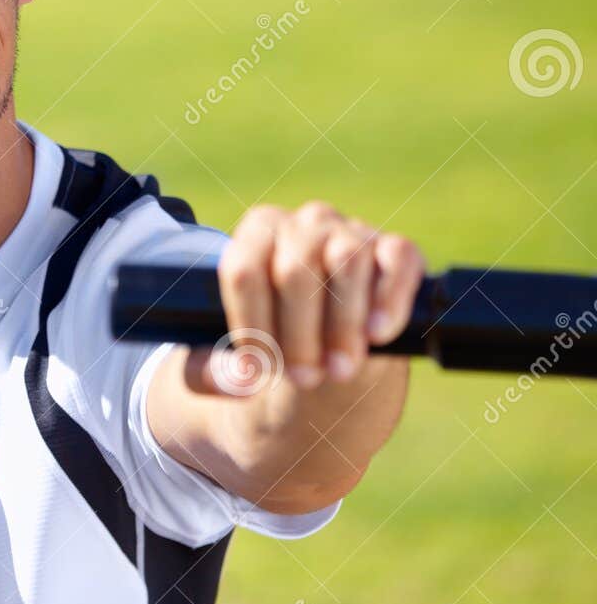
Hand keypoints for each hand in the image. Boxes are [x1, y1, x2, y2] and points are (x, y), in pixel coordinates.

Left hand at [207, 201, 425, 393]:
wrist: (330, 344)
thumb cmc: (273, 342)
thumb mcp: (231, 358)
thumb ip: (208, 374)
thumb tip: (238, 380)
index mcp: (254, 235)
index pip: (243, 272)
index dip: (250, 325)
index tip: (258, 369)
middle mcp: (302, 223)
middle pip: (294, 272)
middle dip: (298, 336)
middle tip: (304, 380)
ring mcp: (351, 230)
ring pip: (346, 262)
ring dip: (342, 325)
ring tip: (339, 370)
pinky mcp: (395, 248)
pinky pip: (395, 259)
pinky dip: (389, 298)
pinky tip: (378, 334)